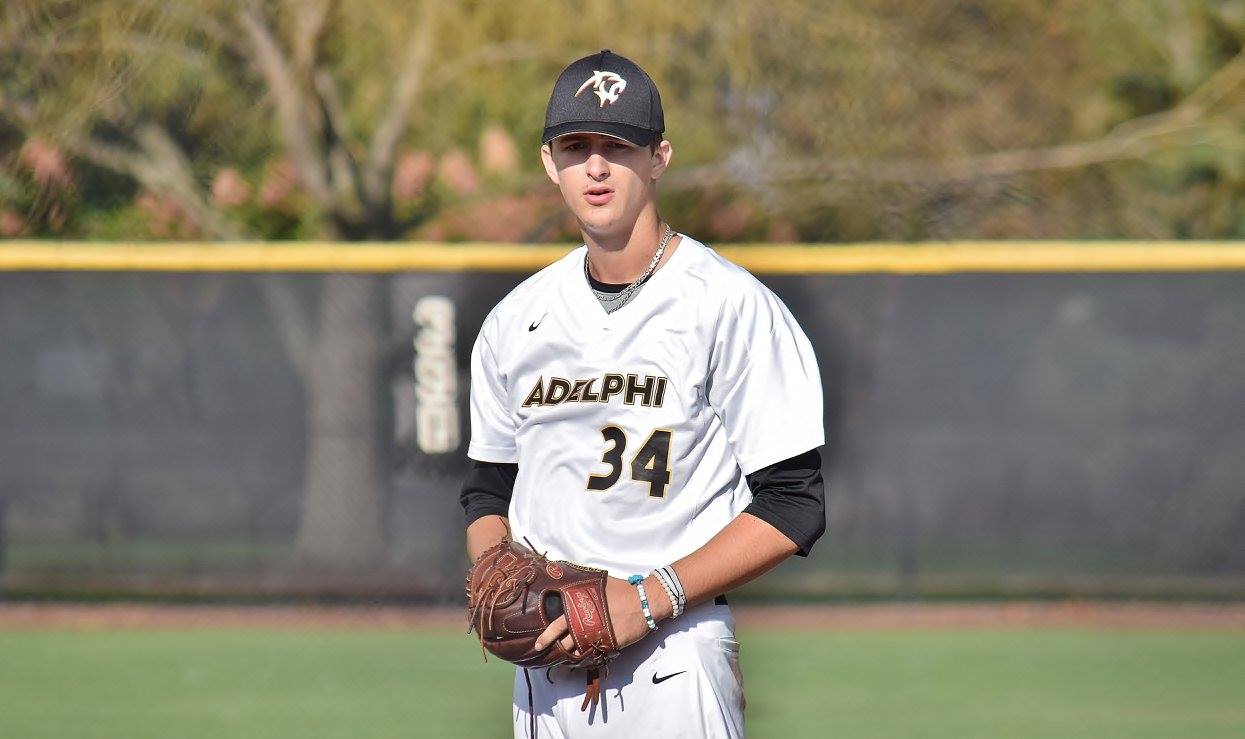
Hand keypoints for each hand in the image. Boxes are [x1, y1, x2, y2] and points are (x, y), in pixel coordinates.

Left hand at [533, 574, 672, 655]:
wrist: (644, 601)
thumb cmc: (621, 590)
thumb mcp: (597, 584)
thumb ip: (582, 590)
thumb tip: (568, 588)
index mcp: (580, 608)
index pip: (558, 624)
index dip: (547, 635)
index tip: (538, 644)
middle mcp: (586, 624)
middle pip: (565, 641)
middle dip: (554, 649)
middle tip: (545, 655)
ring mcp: (598, 636)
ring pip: (578, 650)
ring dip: (570, 654)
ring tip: (562, 657)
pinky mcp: (609, 645)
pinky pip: (594, 654)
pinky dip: (587, 656)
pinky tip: (582, 658)